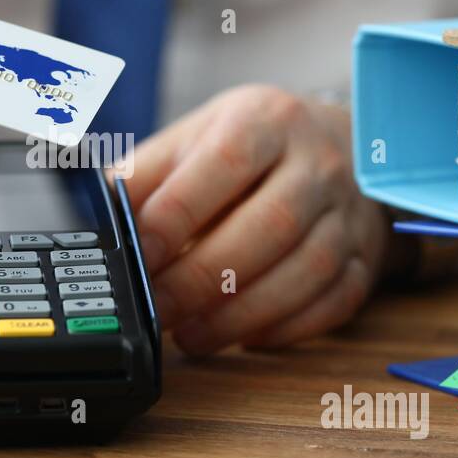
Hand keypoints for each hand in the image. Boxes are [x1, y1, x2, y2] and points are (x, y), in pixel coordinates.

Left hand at [124, 85, 388, 353]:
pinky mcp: (365, 258)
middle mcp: (317, 162)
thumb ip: (145, 175)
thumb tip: (92, 220)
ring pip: (307, 270)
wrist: (338, 147)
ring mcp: (349, 212)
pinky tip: (246, 337)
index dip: (181, 213)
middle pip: (271, 225)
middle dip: (205, 278)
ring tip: (191, 336)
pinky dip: (288, 327)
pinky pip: (336, 301)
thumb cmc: (250, 148)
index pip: (227, 162)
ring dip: (242, 313)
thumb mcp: (195, 139)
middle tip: (159, 309)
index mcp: (266, 119)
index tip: (143, 253)